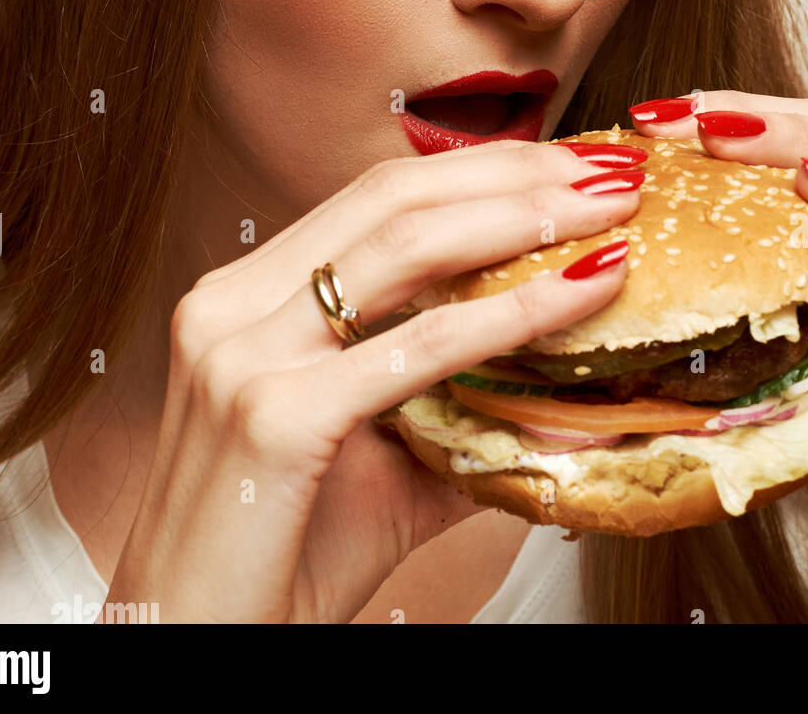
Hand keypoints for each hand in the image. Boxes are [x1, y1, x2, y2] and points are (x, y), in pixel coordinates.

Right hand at [101, 139, 639, 622]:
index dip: (482, 167)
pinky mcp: (274, 414)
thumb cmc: (284, 550)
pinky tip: (580, 294)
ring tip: (609, 209)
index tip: (570, 163)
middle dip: (514, 172)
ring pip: (406, 247)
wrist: (198, 645)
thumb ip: (458, 403)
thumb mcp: (377, 453)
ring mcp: (242, 353)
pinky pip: (417, 347)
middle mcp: (233, 304)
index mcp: (249, 294)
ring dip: (523, 217)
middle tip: (609, 170)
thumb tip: (569, 387)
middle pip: (395, 196)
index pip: (379, 195)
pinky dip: (510, 313)